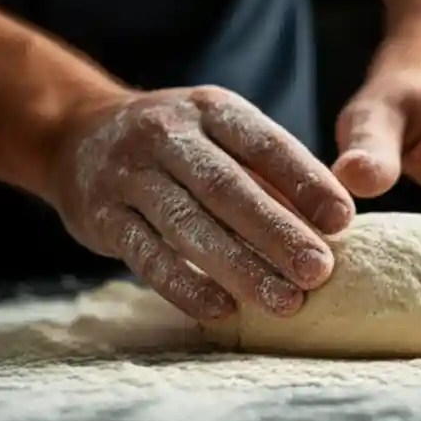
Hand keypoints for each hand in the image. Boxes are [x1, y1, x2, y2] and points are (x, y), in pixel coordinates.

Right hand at [46, 86, 354, 320]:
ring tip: (287, 302)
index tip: (343, 220)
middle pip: (228, 188)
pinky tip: (222, 310)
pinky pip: (146, 254)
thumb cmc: (179, 147)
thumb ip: (270, 175)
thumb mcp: (223, 138)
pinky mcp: (101, 215)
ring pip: (189, 224)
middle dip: (278, 232)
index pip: (265, 143)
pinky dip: (185, 285)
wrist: (77, 134)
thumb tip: (332, 225)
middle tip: (320, 271)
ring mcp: (129, 174)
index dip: (305, 181)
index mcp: (211, 110)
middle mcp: (168, 135)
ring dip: (241, 267)